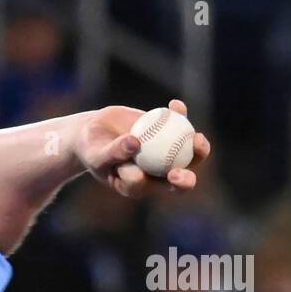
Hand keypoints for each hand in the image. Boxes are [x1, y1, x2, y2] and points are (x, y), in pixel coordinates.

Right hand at [75, 99, 211, 197]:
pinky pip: (181, 126)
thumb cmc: (91, 148)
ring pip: (189, 156)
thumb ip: (113, 153)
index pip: (146, 186)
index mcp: (137, 185)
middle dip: (185, 180)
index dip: (149, 183)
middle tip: (180, 173)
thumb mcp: (96, 154)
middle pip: (176, 181)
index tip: (140, 172)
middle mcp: (155, 173)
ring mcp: (166, 154)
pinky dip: (180, 115)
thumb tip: (135, 142)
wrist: (95, 131)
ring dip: (199, 150)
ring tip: (196, 138)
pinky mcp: (169, 133)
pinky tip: (175, 105)